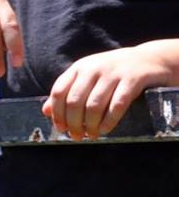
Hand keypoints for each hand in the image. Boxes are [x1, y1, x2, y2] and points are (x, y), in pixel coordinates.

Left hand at [44, 44, 176, 140]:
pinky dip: (109, 121)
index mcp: (80, 67)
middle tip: (77, 136)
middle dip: (73, 123)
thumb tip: (46, 111)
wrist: (151, 59)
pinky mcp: (132, 80)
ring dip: (90, 125)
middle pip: (74, 101)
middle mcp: (94, 68)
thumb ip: (67, 92)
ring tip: (91, 136)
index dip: (57, 113)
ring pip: (94, 105)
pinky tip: (105, 130)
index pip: (59, 91)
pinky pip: (117, 105)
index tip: (61, 128)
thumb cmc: (114, 73)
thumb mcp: (88, 77)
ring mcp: (113, 73)